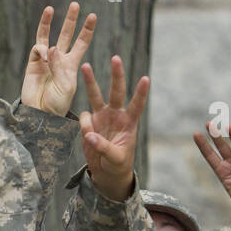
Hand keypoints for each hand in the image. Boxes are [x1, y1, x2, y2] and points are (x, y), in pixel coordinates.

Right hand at [21, 3, 95, 115]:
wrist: (40, 114)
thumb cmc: (58, 104)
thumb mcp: (66, 85)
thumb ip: (59, 65)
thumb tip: (51, 47)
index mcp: (72, 64)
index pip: (81, 42)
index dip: (87, 29)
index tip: (93, 16)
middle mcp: (59, 59)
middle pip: (66, 34)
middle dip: (71, 20)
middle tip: (75, 5)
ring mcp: (45, 60)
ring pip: (47, 36)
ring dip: (48, 23)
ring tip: (50, 9)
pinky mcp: (32, 64)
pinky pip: (37, 49)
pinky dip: (41, 49)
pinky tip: (45, 54)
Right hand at [78, 55, 148, 201]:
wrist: (106, 171)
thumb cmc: (118, 165)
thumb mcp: (116, 159)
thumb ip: (104, 147)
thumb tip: (89, 135)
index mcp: (129, 123)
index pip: (137, 105)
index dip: (141, 93)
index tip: (146, 79)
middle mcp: (116, 115)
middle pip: (116, 91)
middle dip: (116, 75)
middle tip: (116, 58)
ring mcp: (102, 117)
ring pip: (96, 95)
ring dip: (91, 81)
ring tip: (86, 66)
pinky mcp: (90, 123)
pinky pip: (84, 118)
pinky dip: (84, 126)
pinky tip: (89, 138)